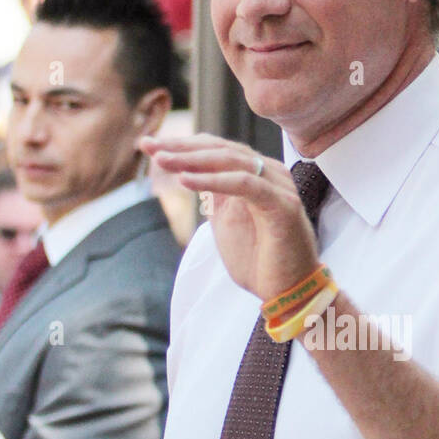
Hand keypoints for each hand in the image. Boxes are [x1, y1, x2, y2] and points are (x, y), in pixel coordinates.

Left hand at [142, 134, 320, 300]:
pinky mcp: (283, 205)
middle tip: (149, 146)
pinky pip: (245, 184)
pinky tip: (185, 180)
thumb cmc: (260, 262)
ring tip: (162, 161)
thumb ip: (214, 197)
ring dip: (193, 160)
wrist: (289, 293)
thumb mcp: (227, 223)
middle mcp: (270, 174)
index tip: (149, 145)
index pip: (217, 150)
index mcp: (257, 175)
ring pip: (232, 161)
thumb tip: (189, 174)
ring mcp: (279, 187)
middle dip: (182, 147)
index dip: (183, 145)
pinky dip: (213, 181)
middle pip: (222, 149)